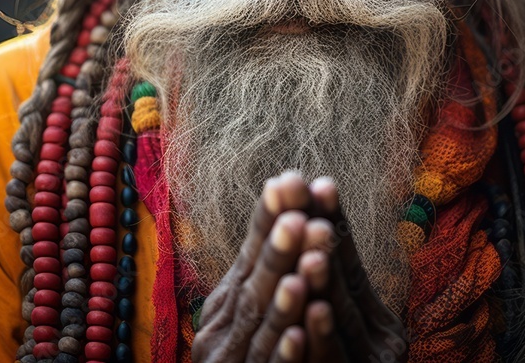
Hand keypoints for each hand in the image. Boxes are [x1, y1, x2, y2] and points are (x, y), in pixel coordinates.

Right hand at [191, 173, 314, 362]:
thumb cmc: (253, 360)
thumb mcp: (258, 313)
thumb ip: (270, 274)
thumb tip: (302, 213)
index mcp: (224, 306)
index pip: (248, 254)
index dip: (268, 219)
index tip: (291, 179)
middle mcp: (217, 332)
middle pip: (252, 285)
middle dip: (278, 248)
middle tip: (301, 212)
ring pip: (258, 327)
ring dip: (284, 295)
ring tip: (307, 264)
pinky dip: (282, 352)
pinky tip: (300, 331)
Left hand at [294, 178, 408, 362]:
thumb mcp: (343, 328)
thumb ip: (333, 289)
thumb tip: (315, 224)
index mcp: (375, 317)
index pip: (348, 260)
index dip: (330, 218)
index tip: (315, 180)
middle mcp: (381, 335)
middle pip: (344, 277)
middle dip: (319, 232)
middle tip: (298, 193)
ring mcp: (374, 361)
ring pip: (342, 314)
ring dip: (323, 278)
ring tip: (308, 246)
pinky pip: (335, 359)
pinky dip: (323, 334)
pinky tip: (313, 310)